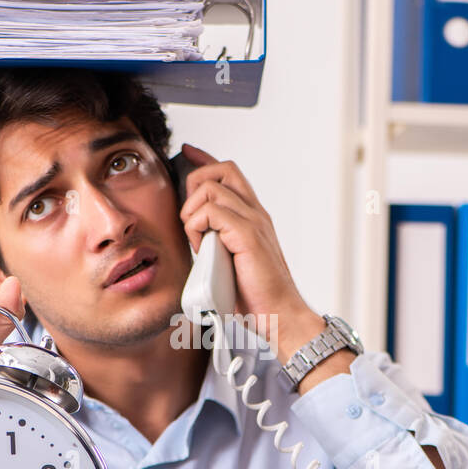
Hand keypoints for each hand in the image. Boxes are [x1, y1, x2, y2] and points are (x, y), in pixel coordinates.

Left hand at [176, 144, 323, 360]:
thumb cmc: (257, 295)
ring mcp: (253, 222)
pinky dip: (197, 229)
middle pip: (221, 170)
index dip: (205, 159)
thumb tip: (196, 235)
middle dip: (194, 185)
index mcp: (253, 217)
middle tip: (190, 219)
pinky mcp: (247, 235)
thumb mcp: (232, 260)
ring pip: (210, 189)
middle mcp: (255, 213)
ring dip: (192, 214)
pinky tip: (204, 250)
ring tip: (199, 241)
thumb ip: (218, 241)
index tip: (188, 153)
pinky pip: (211, 213)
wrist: (279, 315)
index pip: (229, 173)